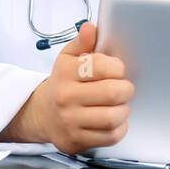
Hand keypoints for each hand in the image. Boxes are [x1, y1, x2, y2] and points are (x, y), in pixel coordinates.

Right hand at [31, 22, 134, 154]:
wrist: (43, 113)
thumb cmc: (64, 82)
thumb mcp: (68, 58)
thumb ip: (82, 42)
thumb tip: (90, 28)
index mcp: (66, 72)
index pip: (101, 66)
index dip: (118, 67)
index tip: (118, 71)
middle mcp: (65, 97)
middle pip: (112, 93)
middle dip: (126, 89)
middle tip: (124, 88)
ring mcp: (70, 121)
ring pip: (112, 117)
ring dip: (123, 110)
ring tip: (119, 105)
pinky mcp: (76, 140)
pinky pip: (109, 136)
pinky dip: (119, 128)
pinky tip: (114, 120)